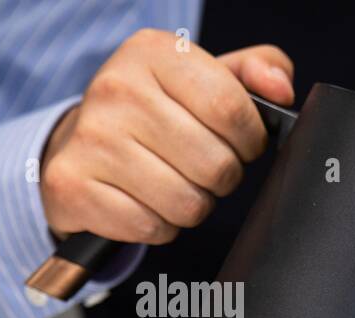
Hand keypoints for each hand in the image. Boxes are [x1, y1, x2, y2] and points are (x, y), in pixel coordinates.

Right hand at [40, 29, 294, 243]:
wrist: (82, 140)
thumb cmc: (163, 111)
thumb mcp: (209, 77)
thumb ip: (259, 72)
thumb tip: (282, 90)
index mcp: (154, 53)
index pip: (231, 110)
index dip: (250, 140)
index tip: (241, 142)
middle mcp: (116, 88)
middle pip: (216, 165)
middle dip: (223, 177)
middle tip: (203, 165)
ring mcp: (91, 138)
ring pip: (189, 204)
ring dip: (194, 204)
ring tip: (175, 181)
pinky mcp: (73, 186)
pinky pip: (153, 227)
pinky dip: (161, 225)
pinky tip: (145, 200)